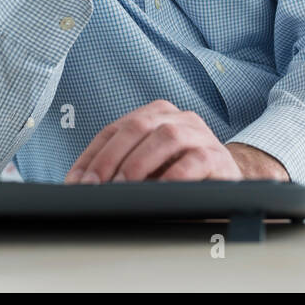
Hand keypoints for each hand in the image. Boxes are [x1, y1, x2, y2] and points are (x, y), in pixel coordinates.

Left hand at [63, 100, 242, 182]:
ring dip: (139, 163)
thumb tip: (81, 185)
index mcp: (155, 114)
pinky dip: (173, 176)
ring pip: (165, 136)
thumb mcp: (147, 167)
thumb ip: (119, 168)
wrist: (226, 180)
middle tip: (97, 186)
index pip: (115, 129)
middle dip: (111, 158)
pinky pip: (195, 161)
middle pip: (137, 126)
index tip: (77, 181)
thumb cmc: (180, 172)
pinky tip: (159, 190)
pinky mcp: (217, 156)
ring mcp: (199, 134)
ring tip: (123, 187)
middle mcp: (177, 118)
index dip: (93, 155)